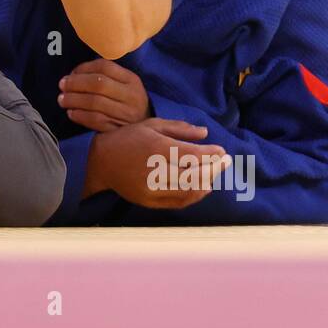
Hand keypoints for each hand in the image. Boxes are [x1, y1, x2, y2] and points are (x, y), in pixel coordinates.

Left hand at [57, 58, 149, 128]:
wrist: (147, 135)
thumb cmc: (128, 106)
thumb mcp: (125, 87)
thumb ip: (106, 78)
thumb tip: (74, 74)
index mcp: (132, 80)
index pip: (105, 67)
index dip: (84, 68)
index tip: (71, 73)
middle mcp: (131, 95)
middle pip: (98, 84)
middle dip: (75, 84)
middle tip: (61, 85)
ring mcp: (126, 114)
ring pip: (95, 102)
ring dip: (73, 100)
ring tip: (62, 99)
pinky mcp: (119, 130)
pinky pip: (95, 120)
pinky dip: (79, 115)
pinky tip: (71, 113)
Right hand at [83, 118, 229, 208]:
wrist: (100, 161)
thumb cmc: (128, 138)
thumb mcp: (151, 125)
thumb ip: (179, 128)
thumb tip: (205, 133)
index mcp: (156, 148)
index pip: (192, 155)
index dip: (211, 155)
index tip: (222, 152)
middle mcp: (154, 170)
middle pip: (194, 175)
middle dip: (214, 169)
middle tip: (226, 163)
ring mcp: (151, 189)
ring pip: (189, 191)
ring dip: (207, 183)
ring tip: (214, 174)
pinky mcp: (148, 201)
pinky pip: (178, 202)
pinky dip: (194, 196)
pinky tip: (203, 187)